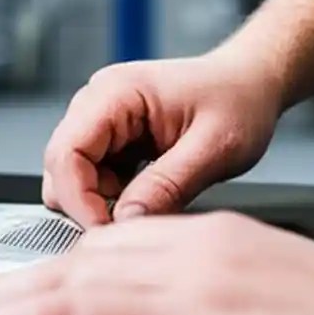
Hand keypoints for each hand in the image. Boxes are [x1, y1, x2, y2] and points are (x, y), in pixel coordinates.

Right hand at [43, 52, 284, 225]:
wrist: (252, 83)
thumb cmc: (238, 99)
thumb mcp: (214, 147)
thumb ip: (169, 185)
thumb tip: (127, 222)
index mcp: (117, 92)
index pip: (67, 152)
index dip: (78, 199)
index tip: (106, 231)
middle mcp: (99, 102)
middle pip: (61, 166)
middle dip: (86, 204)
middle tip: (127, 230)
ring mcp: (103, 120)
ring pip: (74, 176)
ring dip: (101, 201)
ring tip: (148, 207)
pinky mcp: (114, 138)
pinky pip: (95, 177)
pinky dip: (114, 197)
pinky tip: (148, 198)